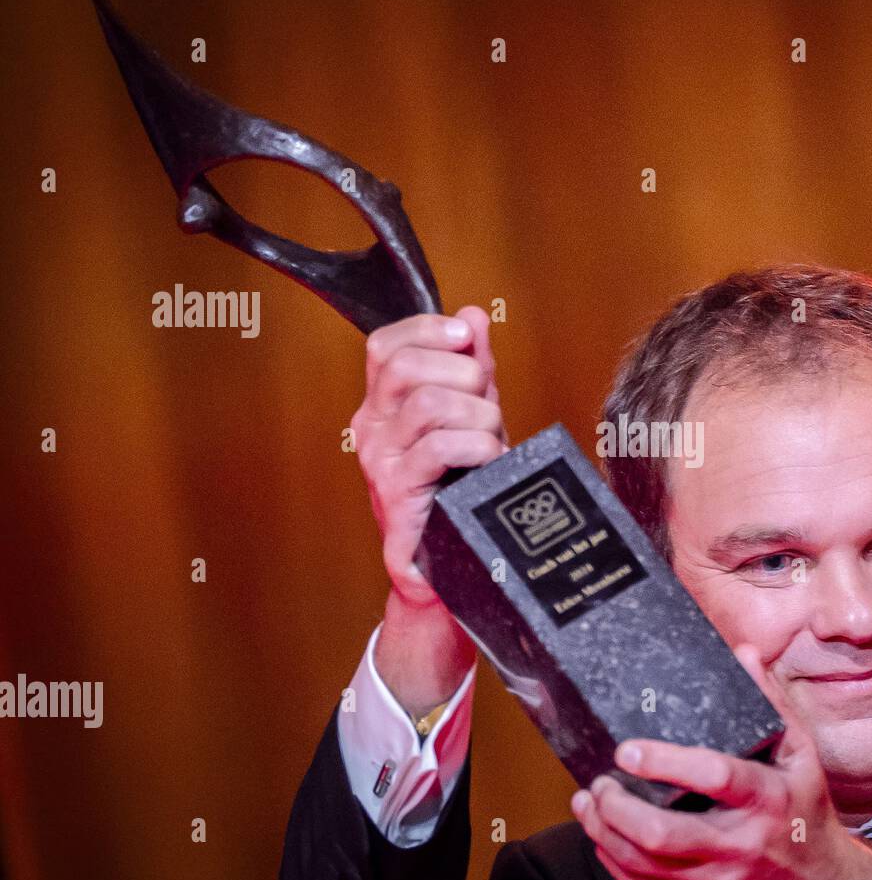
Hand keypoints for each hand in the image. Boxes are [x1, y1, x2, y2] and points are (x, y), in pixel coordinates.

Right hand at [352, 306, 505, 609]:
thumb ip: (471, 366)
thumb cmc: (461, 487)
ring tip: (492, 439)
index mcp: (383, 404)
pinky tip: (491, 460)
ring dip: (477, 415)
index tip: (467, 338)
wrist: (451, 564)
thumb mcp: (472, 417)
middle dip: (463, 374)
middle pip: (404, 366)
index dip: (427, 330)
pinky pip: (439, 447)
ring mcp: (380, 461)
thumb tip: (472, 316)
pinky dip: (478, 446)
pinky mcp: (397, 493)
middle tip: (488, 404)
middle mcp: (372, 428)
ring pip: (427, 403)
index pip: (385, 344)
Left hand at [570, 644, 871, 879]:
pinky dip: (613, 860)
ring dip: (604, 831)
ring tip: (588, 801)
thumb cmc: (807, 816)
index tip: (627, 749)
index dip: (664, 762)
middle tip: (600, 780)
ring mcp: (718, 879)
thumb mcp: (802, 758)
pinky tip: (602, 834)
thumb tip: (744, 653)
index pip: (715, 777)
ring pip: (645, 863)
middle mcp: (741, 843)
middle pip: (664, 833)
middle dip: (618, 807)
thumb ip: (770, 704)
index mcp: (768, 799)